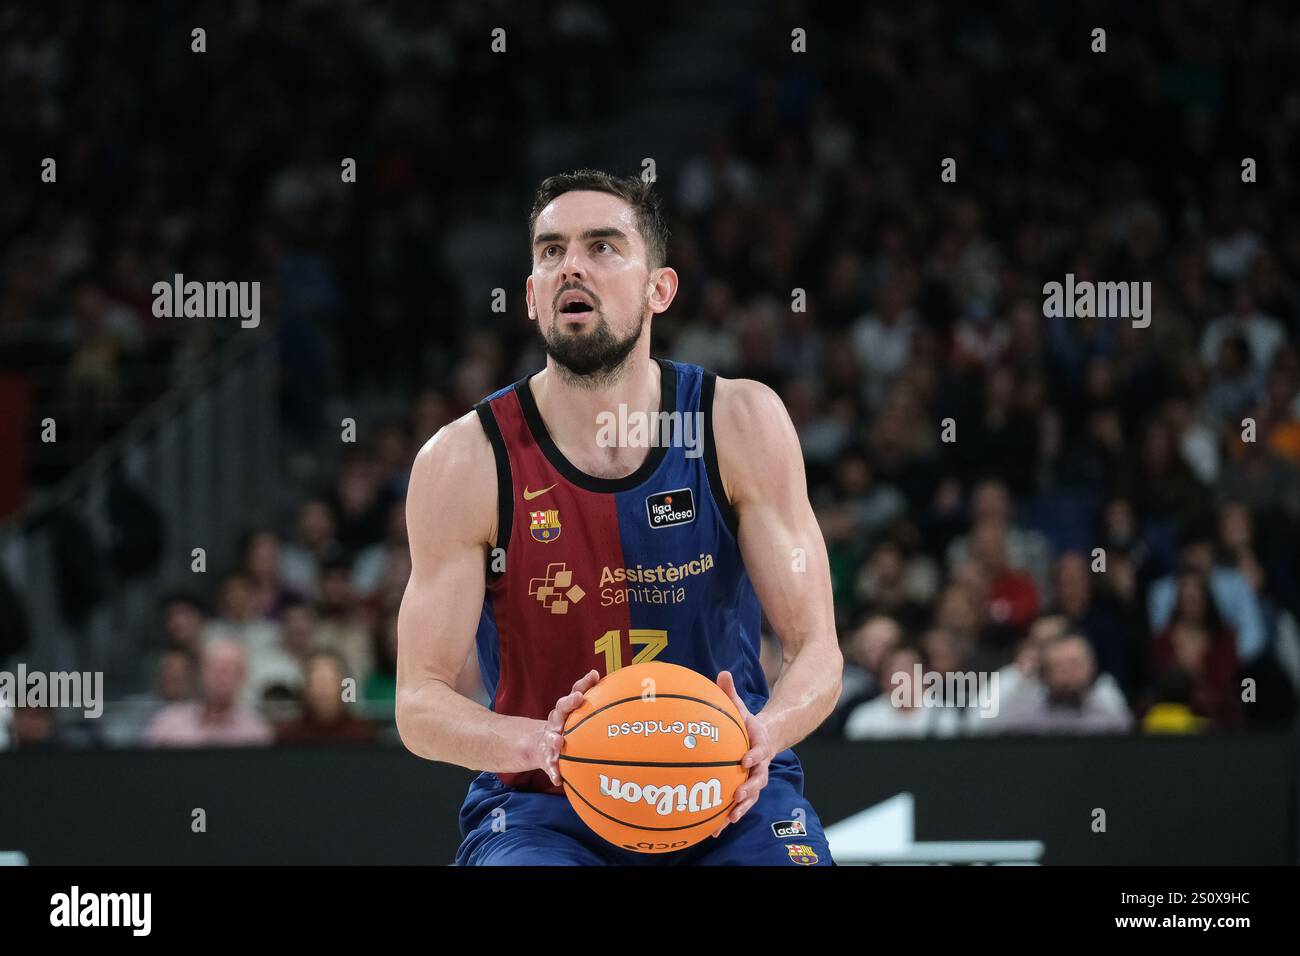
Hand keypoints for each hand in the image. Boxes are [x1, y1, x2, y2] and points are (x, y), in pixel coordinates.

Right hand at [537, 670, 599, 786]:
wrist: (540, 746)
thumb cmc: (568, 728)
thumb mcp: (579, 717)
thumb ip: (596, 704)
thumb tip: (618, 691)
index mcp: (566, 710)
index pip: (573, 695)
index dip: (582, 685)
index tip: (590, 681)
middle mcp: (556, 721)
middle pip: (559, 711)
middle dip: (566, 706)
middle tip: (575, 701)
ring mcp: (549, 738)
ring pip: (550, 737)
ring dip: (554, 739)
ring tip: (559, 741)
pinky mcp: (546, 757)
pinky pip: (549, 765)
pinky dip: (553, 771)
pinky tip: (558, 779)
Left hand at [711, 670, 772, 837]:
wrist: (763, 738)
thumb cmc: (746, 723)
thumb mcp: (739, 707)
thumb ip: (730, 693)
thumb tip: (722, 672)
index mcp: (760, 745)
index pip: (760, 751)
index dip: (755, 756)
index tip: (745, 760)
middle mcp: (760, 766)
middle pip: (758, 780)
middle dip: (749, 789)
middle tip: (738, 795)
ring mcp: (754, 780)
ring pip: (750, 798)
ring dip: (741, 809)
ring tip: (729, 820)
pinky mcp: (745, 790)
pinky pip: (738, 806)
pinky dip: (728, 817)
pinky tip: (714, 831)